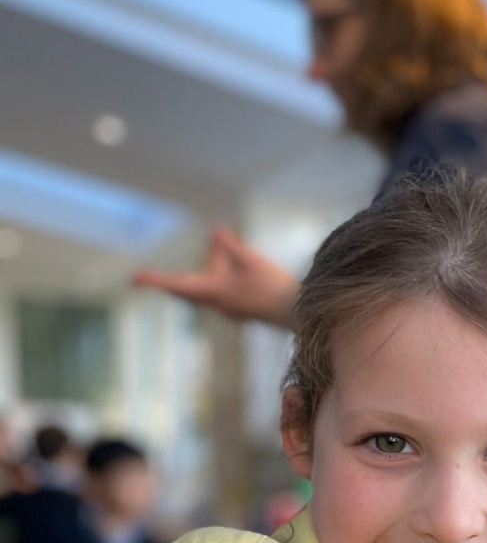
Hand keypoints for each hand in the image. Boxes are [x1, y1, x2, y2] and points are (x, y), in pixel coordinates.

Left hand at [132, 227, 298, 326]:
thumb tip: (215, 230)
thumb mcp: (249, 258)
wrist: (295, 311)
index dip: (155, 280)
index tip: (135, 280)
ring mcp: (229, 309)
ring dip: (205, 275)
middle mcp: (217, 304)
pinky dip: (219, 280)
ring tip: (218, 255)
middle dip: (173, 282)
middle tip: (149, 278)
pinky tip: (234, 270)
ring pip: (207, 289)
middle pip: (188, 289)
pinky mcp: (240, 309)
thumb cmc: (271, 286)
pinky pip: (221, 293)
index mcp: (213, 291)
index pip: (177, 284)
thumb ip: (229, 245)